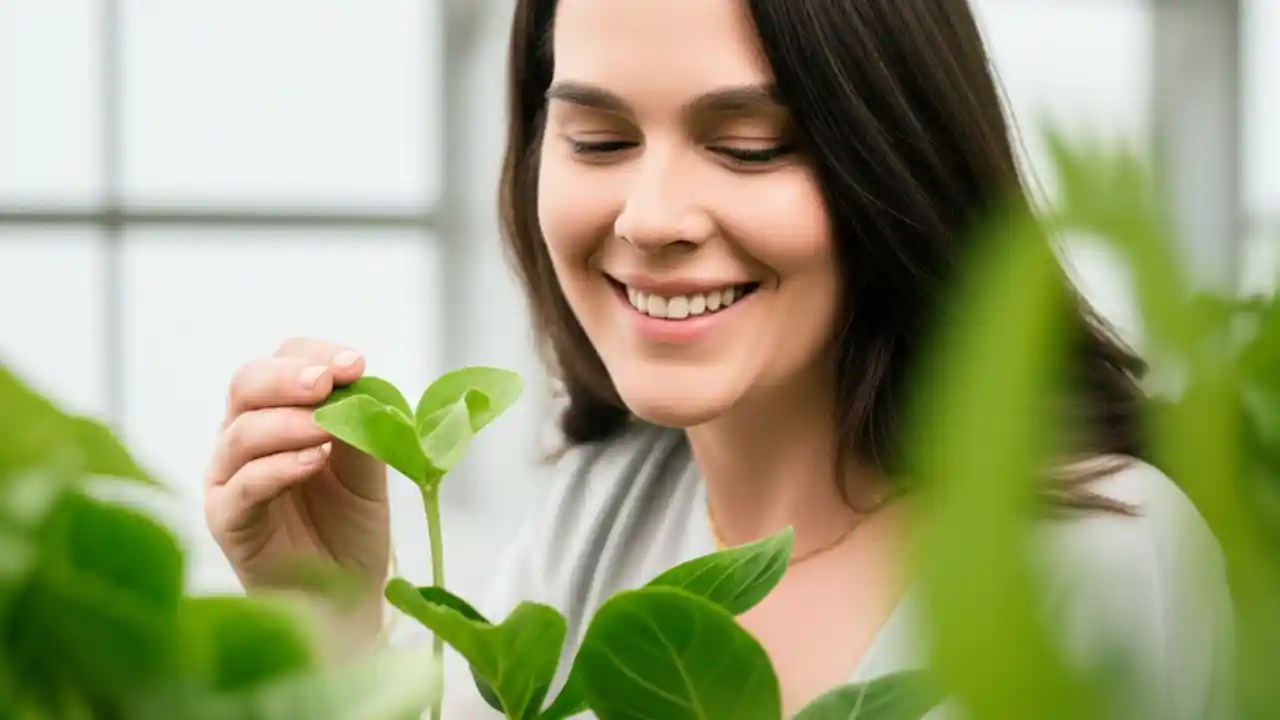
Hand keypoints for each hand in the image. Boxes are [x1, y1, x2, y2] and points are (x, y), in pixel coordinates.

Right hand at [204, 338, 390, 636]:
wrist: (344, 598)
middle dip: (288, 377)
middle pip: (247, 385)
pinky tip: (312, 462)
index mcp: (277, 414)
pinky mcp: (225, 521)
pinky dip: (277, 469)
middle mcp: (244, 439)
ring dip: (287, 423)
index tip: (356, 363)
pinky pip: (242, 487)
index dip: (316, 356)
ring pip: (241, 433)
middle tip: (326, 381)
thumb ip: (360, 428)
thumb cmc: (350, 529)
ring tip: (327, 427)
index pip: (283, 364)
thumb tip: (360, 384)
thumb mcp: (367, 471)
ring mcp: (228, 478)